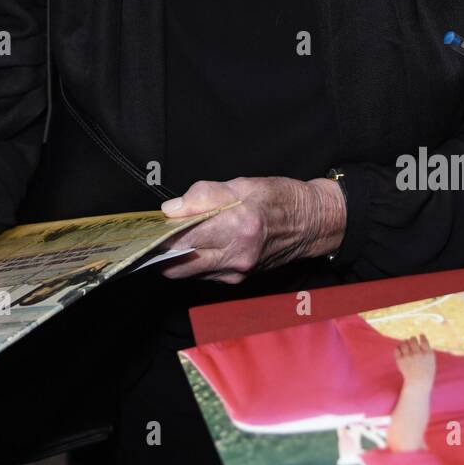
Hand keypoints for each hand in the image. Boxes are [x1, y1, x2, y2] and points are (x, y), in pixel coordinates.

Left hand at [159, 175, 345, 282]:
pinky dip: (195, 260)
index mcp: (237, 227)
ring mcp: (237, 272)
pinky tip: (200, 243)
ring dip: (178, 257)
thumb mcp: (241, 185)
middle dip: (162, 252)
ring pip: (188, 272)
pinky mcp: (238, 279)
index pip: (183, 238)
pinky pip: (204, 273)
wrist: (311, 223)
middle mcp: (236, 256)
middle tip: (159, 233)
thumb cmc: (280, 199)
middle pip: (178, 265)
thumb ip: (202, 196)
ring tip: (180, 235)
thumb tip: (171, 210)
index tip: (152, 225)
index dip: (161, 233)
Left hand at [394, 335, 435, 386]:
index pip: (423, 339)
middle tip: (412, 343)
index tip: (420, 336)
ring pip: (404, 343)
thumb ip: (427, 349)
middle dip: (412, 340)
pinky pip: (397, 349)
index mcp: (427, 354)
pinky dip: (398, 348)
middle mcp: (418, 354)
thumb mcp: (431, 361)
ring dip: (404, 343)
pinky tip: (401, 351)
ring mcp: (409, 357)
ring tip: (406, 347)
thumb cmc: (426, 372)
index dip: (421, 336)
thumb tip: (421, 336)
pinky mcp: (401, 361)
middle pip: (412, 339)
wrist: (418, 384)